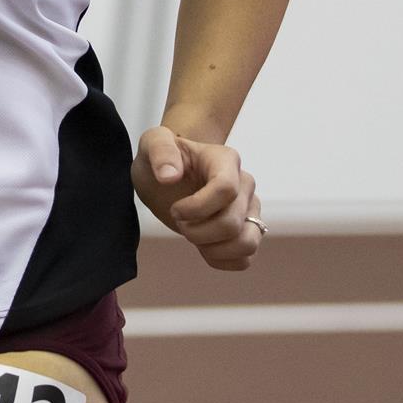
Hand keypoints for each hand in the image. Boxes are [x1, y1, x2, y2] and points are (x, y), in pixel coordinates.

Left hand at [131, 125, 262, 270]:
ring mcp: (250, 209)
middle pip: (232, 223)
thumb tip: (169, 176)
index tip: (175, 209)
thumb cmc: (162, 157)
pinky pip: (245, 259)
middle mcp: (245, 185)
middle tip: (179, 222)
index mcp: (226, 160)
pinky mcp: (248, 230)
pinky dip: (221, 260)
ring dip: (213, 249)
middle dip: (197, 232)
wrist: (169, 174)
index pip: (226, 189)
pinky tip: (203, 246)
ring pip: (247, 244)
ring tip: (194, 236)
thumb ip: (160, 150)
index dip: (196, 207)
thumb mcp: (152, 142)